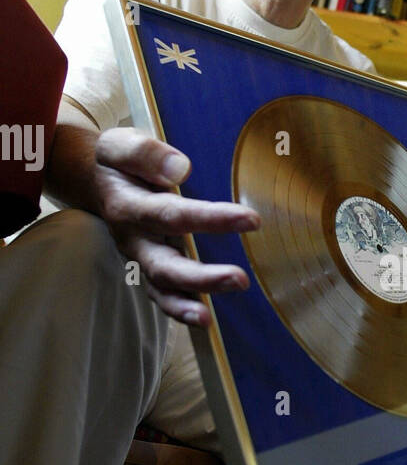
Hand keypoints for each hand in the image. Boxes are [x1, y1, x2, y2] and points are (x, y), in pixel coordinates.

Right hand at [93, 128, 259, 326]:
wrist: (97, 180)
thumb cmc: (118, 162)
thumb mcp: (121, 145)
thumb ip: (147, 153)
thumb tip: (181, 168)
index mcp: (128, 205)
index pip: (173, 214)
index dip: (212, 219)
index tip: (251, 220)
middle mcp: (133, 238)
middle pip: (164, 264)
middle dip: (201, 276)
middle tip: (240, 279)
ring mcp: (140, 256)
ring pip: (161, 287)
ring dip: (187, 303)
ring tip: (210, 318)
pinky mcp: (148, 266)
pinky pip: (162, 294)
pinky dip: (179, 309)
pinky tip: (204, 319)